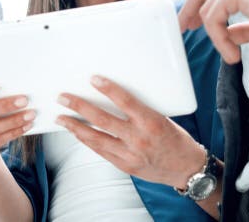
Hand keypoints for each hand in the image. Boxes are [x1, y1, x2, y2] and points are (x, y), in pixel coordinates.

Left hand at [55, 76, 206, 188]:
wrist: (186, 169)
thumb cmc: (177, 139)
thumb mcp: (163, 118)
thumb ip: (140, 110)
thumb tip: (116, 96)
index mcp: (151, 122)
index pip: (125, 101)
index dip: (108, 89)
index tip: (93, 79)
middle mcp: (138, 138)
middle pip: (102, 120)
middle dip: (79, 107)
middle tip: (63, 98)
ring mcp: (129, 154)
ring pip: (95, 138)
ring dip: (75, 127)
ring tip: (61, 118)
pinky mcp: (124, 165)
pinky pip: (100, 151)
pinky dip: (87, 140)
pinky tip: (77, 133)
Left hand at [180, 0, 248, 63]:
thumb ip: (244, 29)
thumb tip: (231, 36)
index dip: (198, 6)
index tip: (190, 23)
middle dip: (189, 12)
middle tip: (183, 30)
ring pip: (208, 11)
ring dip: (215, 38)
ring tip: (231, 56)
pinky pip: (214, 19)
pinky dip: (219, 39)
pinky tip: (233, 53)